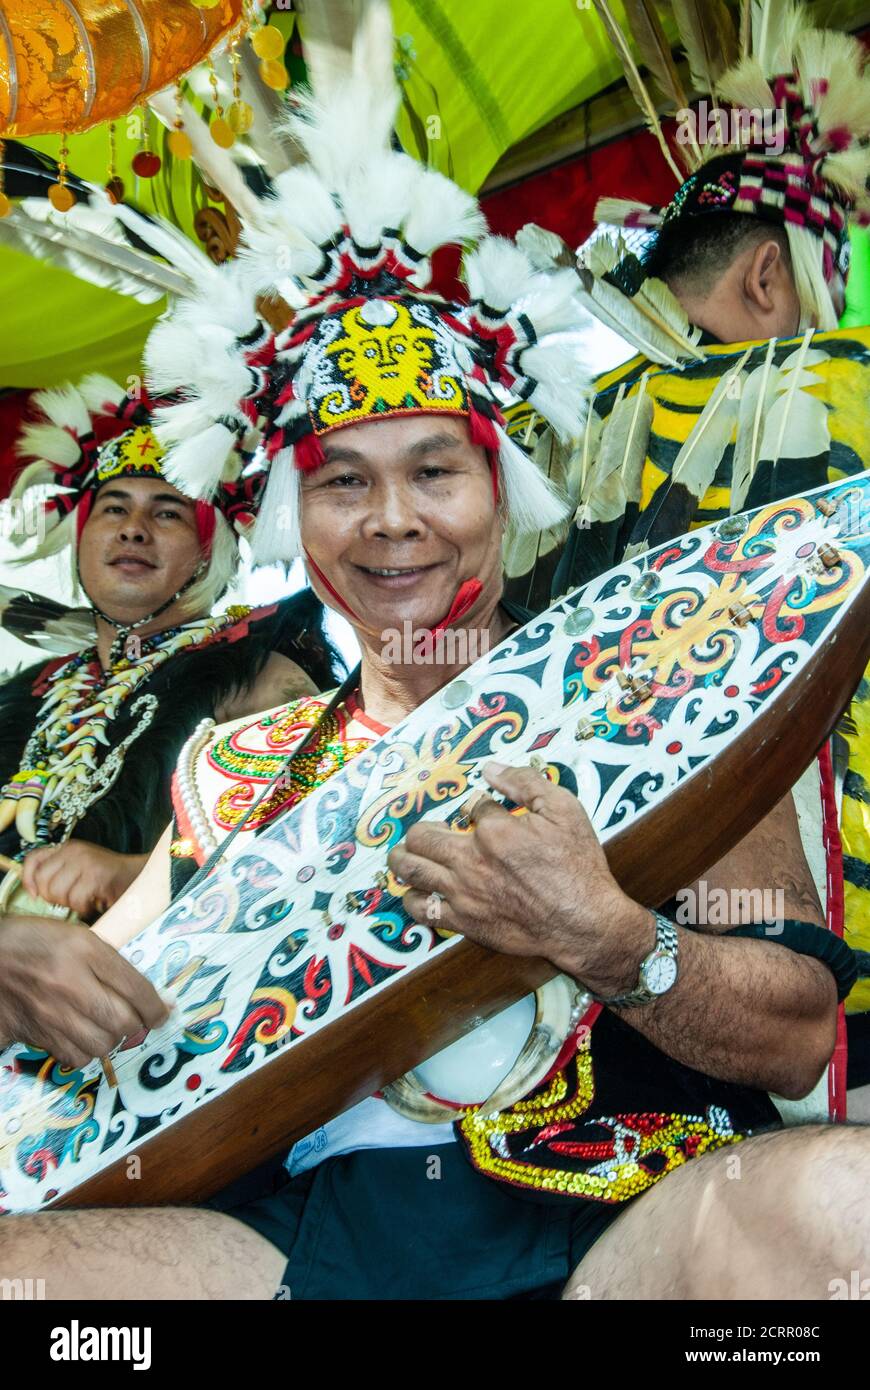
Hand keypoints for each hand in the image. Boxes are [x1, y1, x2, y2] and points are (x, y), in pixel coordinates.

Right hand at [0, 915, 168, 1066]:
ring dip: (111, 1039)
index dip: (157, 1006)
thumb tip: (149, 997)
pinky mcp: (34, 1032)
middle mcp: (69, 982)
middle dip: (137, 1025)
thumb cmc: (35, 941)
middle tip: (136, 1021)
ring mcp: (50, 1011)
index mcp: (84, 949)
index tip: (164, 1014)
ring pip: (101, 1044)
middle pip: (122, 1021)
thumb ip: (110, 964)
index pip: (135, 986)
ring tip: (106, 1027)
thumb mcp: (77, 937)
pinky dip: (85, 1052)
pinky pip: (74, 1057)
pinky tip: (81, 1037)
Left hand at [20, 842, 147, 919]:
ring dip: (70, 904)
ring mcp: (86, 862)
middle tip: (70, 900)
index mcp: (68, 848)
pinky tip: (93, 903)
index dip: (29, 879)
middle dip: (53, 897)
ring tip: (84, 901)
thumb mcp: (78, 870)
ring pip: (57, 891)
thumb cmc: (109, 880)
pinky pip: (76, 899)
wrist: (141, 877)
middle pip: (43, 880)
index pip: (33, 859)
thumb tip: (34, 891)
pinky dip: (83, 908)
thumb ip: (57, 874)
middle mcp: (74, 851)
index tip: (36, 895)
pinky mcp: (97, 875)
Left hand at [387, 761, 653, 996]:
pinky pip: (421, 910)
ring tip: (404, 855)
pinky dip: (413, 898)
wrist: (584, 923)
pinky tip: (418, 892)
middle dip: (420, 829)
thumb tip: (491, 768)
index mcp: (495, 830)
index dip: (477, 806)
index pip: (470, 806)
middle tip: (426, 832)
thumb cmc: (578, 866)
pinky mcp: (464, 922)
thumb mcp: (564, 810)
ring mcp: (463, 893)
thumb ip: (526, 783)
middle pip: (421, 836)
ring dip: (402, 858)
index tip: (484, 813)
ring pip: (411, 871)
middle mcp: (471, 861)